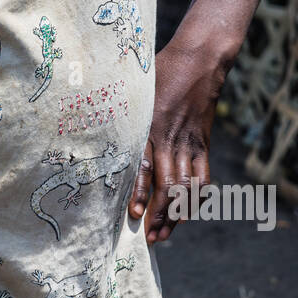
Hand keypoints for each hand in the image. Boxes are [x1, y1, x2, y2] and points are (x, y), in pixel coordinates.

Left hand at [127, 42, 226, 243]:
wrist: (199, 60)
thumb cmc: (160, 71)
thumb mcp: (135, 89)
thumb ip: (123, 113)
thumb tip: (94, 125)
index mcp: (150, 125)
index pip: (145, 166)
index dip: (140, 192)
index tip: (135, 214)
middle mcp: (171, 138)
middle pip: (168, 184)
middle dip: (160, 214)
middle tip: (151, 237)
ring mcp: (190, 142)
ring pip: (187, 186)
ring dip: (177, 213)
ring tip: (165, 234)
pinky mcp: (203, 143)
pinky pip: (203, 177)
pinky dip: (196, 198)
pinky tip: (186, 213)